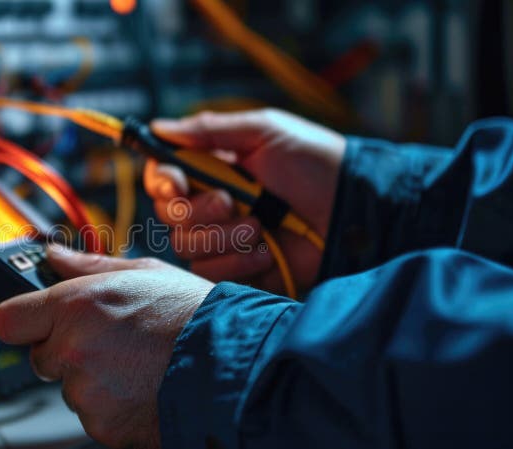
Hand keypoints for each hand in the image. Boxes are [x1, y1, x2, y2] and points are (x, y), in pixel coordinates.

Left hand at [0, 246, 214, 448]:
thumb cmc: (193, 313)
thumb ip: (89, 266)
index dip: (23, 320)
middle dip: (66, 351)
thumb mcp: (143, 273)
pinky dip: (112, 406)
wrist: (233, 362)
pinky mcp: (103, 426)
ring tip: (136, 364)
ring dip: (93, 380)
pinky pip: (93, 415)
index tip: (36, 321)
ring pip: (70, 388)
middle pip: (40, 357)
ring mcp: (87, 392)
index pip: (9, 320)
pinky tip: (142, 387)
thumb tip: (54, 256)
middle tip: (109, 342)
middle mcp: (73, 349)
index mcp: (76, 305)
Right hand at [145, 108, 345, 291]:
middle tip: (231, 201)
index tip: (174, 183)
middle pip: (169, 215)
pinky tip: (266, 251)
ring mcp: (224, 238)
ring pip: (187, 246)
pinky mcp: (239, 268)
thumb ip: (210, 130)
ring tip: (260, 226)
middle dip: (197, 210)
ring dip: (223, 236)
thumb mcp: (263, 132)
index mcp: (212, 168)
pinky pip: (211, 273)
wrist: (354, 208)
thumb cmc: (315, 162)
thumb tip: (158, 126)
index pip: (162, 176)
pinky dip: (238, 261)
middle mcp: (211, 204)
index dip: (160, 181)